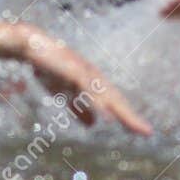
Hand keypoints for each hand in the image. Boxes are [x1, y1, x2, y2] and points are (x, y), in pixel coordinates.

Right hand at [13, 30, 152, 134]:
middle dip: (131, 117)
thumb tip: (93, 125)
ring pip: (107, 96)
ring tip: (134, 127)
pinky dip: (98, 102)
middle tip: (147, 132)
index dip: (129, 117)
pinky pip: (88, 90)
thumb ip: (79, 109)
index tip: (142, 131)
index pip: (116, 103)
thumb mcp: (66, 94)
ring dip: (121, 111)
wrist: (32, 46)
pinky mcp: (74, 72)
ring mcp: (86, 74)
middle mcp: (95, 79)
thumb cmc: (50, 68)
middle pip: (117, 100)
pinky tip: (106, 115)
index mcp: (95, 84)